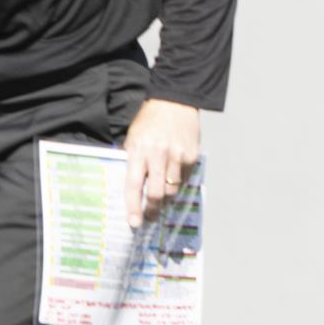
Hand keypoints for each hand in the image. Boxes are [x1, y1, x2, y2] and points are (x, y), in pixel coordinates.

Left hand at [122, 99, 199, 229]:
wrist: (175, 102)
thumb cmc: (149, 121)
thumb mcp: (133, 138)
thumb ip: (132, 161)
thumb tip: (132, 188)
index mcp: (139, 149)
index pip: (133, 184)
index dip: (133, 206)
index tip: (134, 222)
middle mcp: (159, 154)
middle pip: (156, 192)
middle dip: (152, 209)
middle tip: (150, 216)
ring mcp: (177, 155)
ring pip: (172, 189)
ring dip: (166, 196)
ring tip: (162, 195)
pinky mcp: (191, 155)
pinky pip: (184, 179)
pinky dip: (177, 182)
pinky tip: (173, 176)